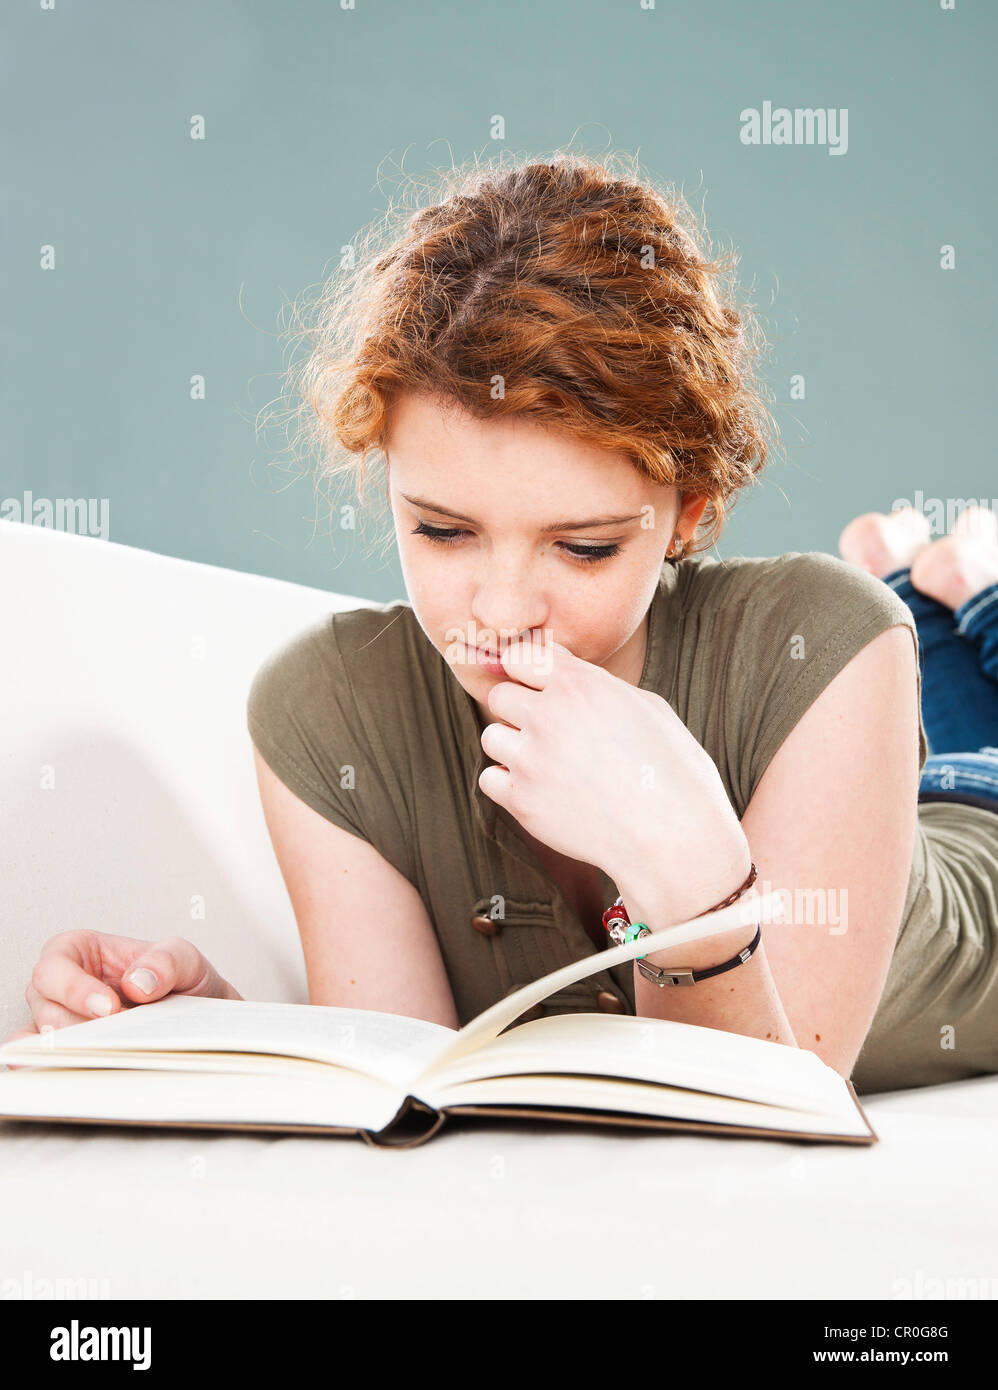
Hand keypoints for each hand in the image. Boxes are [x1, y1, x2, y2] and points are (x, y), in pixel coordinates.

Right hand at [4, 931, 240, 1060]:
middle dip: (76, 1024)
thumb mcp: (184, 958)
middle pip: (45, 1006)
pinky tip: (85, 1071)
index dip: (74, 988)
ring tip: (112, 1052)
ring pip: (44, 1040)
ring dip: (77, 1048)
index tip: (108, 1008)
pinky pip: (46, 1063)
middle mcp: (60, 987)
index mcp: (78, 951)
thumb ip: (167, 961)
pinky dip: (61, 1068)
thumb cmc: (177, 980)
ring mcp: (60, 1022)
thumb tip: (137, 983)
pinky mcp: (67, 1052)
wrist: (194, 1014)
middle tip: (112, 1034)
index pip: (55, 967)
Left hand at [477, 636, 746, 902]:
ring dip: (513, 748)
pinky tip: (540, 790)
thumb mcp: (645, 706)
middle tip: (550, 732)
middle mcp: (547, 716)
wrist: (674, 834)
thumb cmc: (672, 768)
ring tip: (549, 764)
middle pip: (500, 696)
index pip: (520, 655)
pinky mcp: (522, 800)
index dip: (528, 671)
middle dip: (519, 709)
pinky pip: (490, 780)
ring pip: (492, 738)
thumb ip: (595, 684)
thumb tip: (562, 672)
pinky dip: (508, 785)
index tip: (540, 688)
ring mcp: (530, 759)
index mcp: (578, 683)